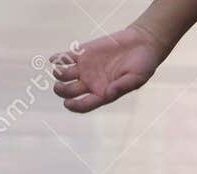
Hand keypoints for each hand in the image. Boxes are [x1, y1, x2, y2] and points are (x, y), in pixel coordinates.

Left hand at [50, 25, 166, 112]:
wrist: (142, 44)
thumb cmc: (143, 64)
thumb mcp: (136, 78)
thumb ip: (122, 86)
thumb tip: (108, 93)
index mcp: (103, 93)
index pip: (84, 104)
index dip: (74, 106)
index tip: (67, 103)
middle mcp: (92, 83)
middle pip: (69, 91)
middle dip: (62, 90)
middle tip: (58, 86)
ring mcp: (86, 68)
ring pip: (64, 75)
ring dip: (58, 74)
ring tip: (59, 71)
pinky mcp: (83, 53)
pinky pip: (65, 57)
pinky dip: (58, 58)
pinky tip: (54, 59)